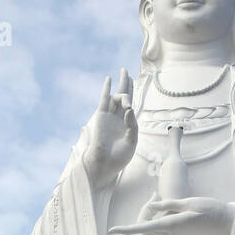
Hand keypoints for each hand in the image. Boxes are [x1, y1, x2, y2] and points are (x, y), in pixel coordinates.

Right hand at [82, 69, 137, 189]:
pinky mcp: (101, 116)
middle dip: (125, 84)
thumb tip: (129, 109)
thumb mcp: (132, 141)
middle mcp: (118, 118)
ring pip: (116, 98)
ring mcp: (109, 116)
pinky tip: (109, 79)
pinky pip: (104, 100)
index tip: (133, 82)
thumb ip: (132, 125)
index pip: (131, 105)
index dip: (132, 94)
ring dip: (122, 93)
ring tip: (127, 101)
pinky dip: (106, 89)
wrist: (105, 163)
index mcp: (127, 124)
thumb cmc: (119, 156)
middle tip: (126, 71)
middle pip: (123, 97)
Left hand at [109, 194, 234, 234]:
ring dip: (148, 220)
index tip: (112, 230)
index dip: (126, 229)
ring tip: (158, 200)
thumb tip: (153, 206)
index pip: (143, 227)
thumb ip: (169, 205)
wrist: (228, 226)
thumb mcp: (189, 202)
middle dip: (141, 214)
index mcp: (173, 224)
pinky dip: (154, 226)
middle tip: (153, 196)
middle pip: (145, 228)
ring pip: (151, 234)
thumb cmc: (211, 210)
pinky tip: (160, 212)